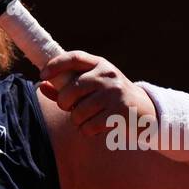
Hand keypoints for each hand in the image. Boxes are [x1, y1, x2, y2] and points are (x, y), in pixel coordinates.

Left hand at [37, 50, 155, 137]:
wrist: (146, 112)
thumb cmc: (111, 98)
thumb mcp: (93, 86)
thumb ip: (68, 86)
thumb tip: (42, 86)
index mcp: (100, 64)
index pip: (74, 57)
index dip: (56, 64)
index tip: (43, 74)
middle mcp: (107, 75)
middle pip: (70, 90)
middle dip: (64, 104)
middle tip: (72, 109)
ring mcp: (114, 93)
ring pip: (77, 112)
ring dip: (77, 121)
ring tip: (87, 119)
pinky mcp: (119, 113)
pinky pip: (88, 126)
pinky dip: (87, 131)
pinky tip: (96, 128)